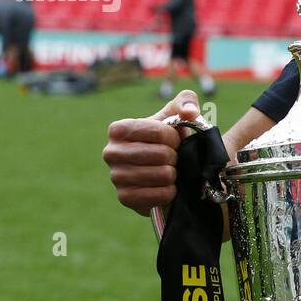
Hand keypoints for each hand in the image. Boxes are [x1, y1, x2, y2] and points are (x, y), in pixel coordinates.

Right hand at [103, 89, 198, 215]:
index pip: (159, 132)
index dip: (175, 138)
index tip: (173, 141)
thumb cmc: (168, 139)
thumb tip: (190, 112)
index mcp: (118, 129)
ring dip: (173, 174)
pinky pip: (158, 195)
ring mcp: (115, 177)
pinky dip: (169, 192)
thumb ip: (186, 102)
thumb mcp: (177, 114)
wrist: (164, 172)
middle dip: (174, 157)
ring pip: (162, 175)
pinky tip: (167, 187)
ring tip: (168, 171)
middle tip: (171, 158)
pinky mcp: (125, 198)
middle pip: (161, 154)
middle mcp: (110, 152)